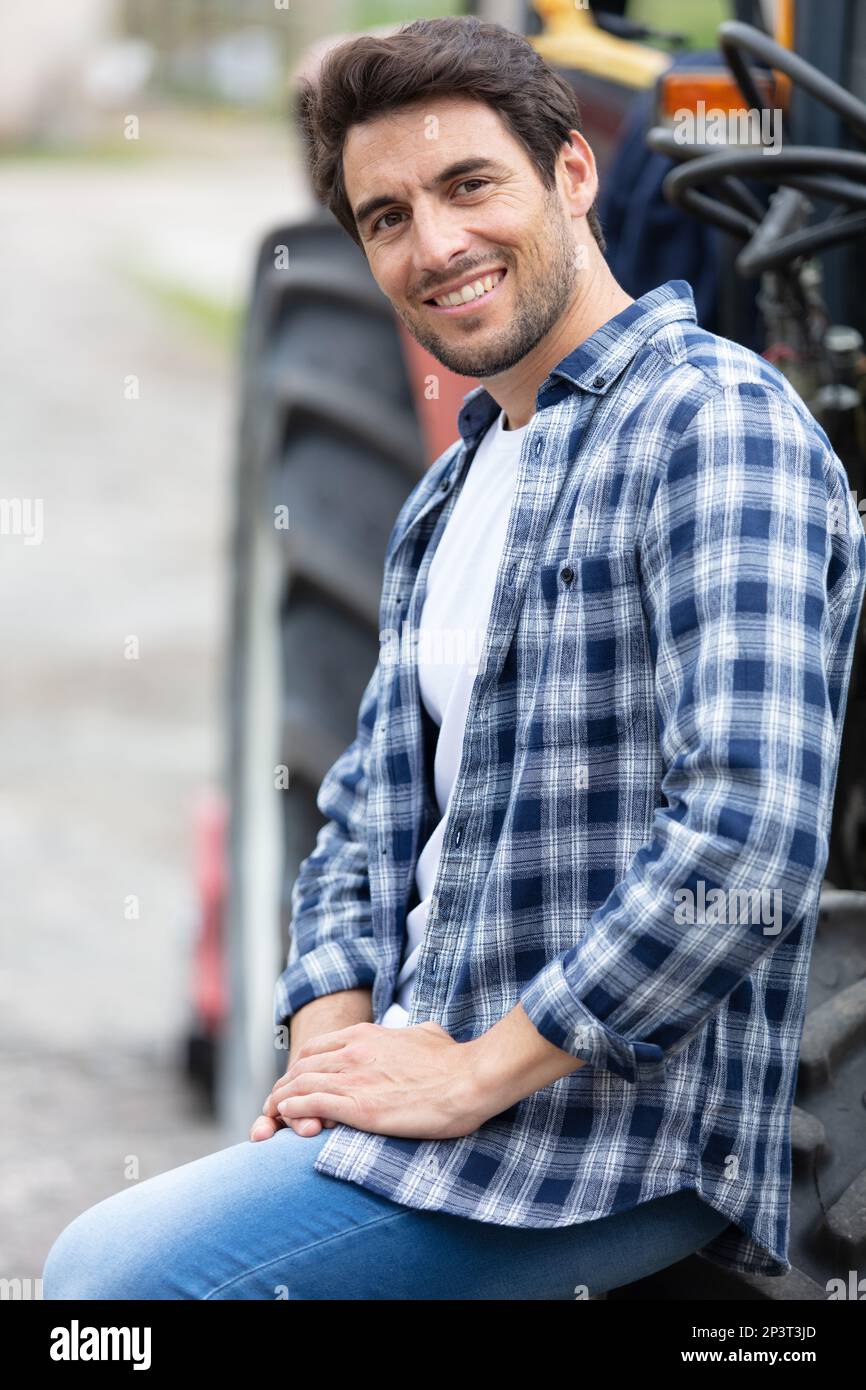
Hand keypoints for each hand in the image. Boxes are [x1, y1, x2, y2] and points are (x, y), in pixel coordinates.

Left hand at [259, 1020, 487, 1140]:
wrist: (470, 1080)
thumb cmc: (456, 1063)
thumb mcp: (428, 1035)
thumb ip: (413, 1034)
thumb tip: (420, 1034)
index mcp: (368, 1035)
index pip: (317, 1048)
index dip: (300, 1067)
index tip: (295, 1083)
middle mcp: (354, 1052)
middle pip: (301, 1067)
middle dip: (283, 1087)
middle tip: (274, 1105)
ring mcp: (355, 1078)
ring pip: (299, 1085)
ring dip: (280, 1101)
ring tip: (270, 1117)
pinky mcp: (359, 1106)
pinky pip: (310, 1104)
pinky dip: (292, 1110)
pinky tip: (284, 1117)